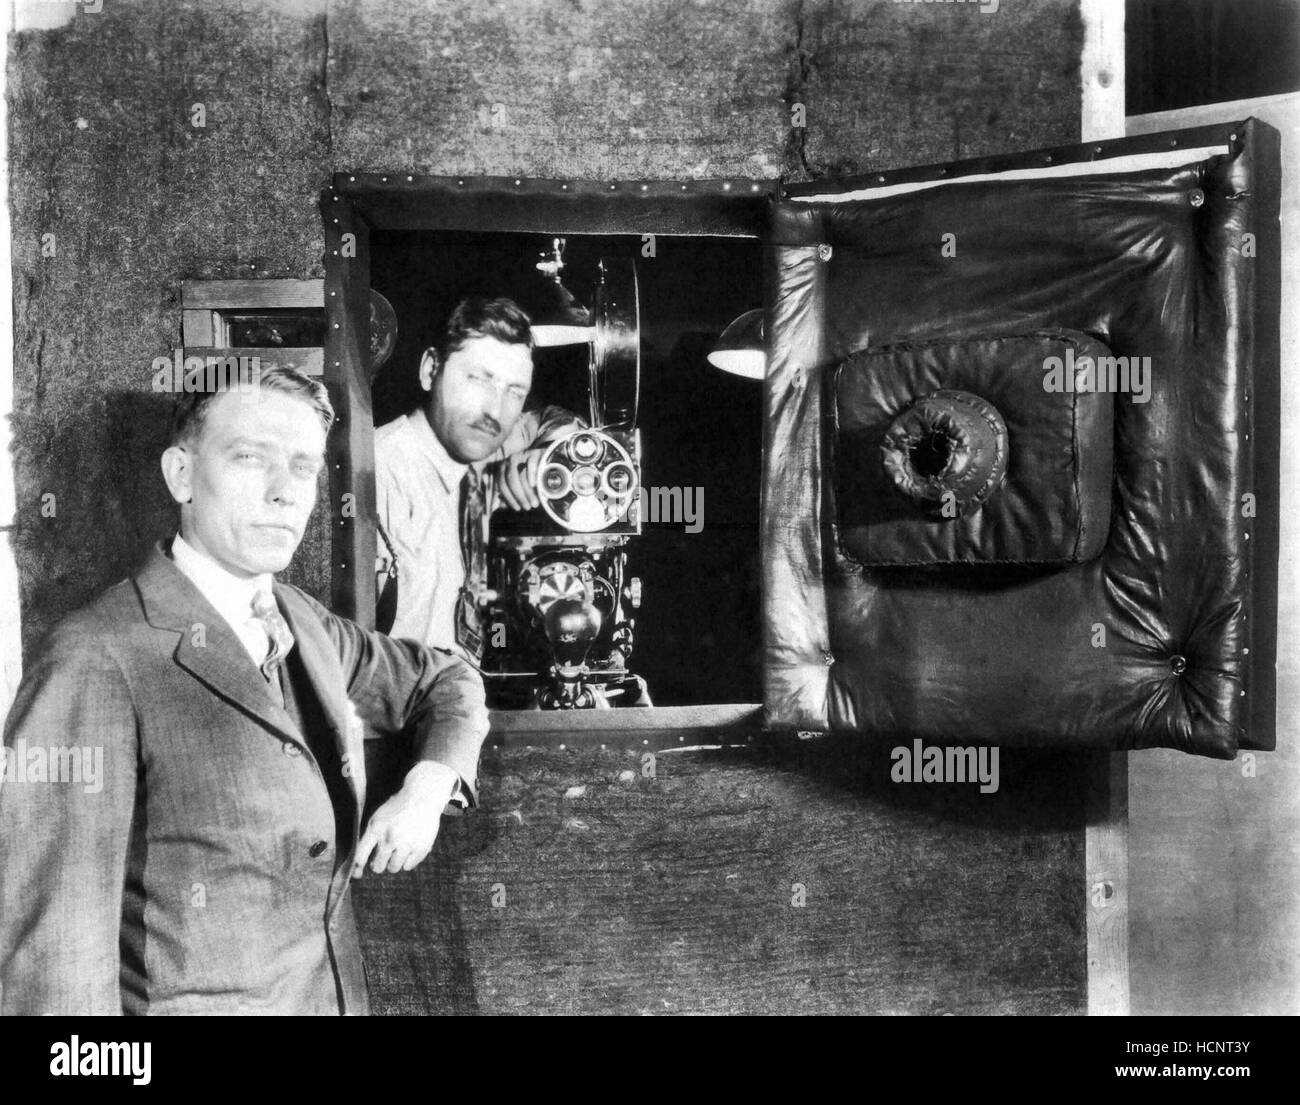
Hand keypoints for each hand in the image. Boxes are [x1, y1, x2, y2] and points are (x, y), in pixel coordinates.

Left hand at [352, 761, 459, 875]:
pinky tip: (410, 848)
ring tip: (399, 850)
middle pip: (378, 867)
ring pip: (394, 868)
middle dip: (379, 864)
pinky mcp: (420, 847)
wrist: (422, 796)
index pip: (360, 856)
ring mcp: (406, 843)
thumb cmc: (397, 808)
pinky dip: (408, 860)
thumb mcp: (378, 817)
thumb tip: (360, 866)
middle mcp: (389, 838)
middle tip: (385, 856)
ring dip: (394, 862)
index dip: (358, 867)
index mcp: (375, 828)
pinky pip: (409, 866)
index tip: (361, 870)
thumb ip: (368, 838)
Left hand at [494, 447, 544, 511]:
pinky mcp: (534, 453)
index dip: (509, 498)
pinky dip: (532, 475)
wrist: (549, 465)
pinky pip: (531, 464)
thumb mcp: (519, 489)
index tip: (517, 508)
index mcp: (502, 468)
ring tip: (535, 503)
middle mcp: (510, 460)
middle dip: (519, 496)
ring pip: (521, 474)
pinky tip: (535, 485)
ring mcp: (522, 455)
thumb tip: (499, 504)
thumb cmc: (531, 481)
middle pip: (510, 479)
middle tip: (528, 507)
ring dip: (528, 491)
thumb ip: (508, 496)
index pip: (502, 484)